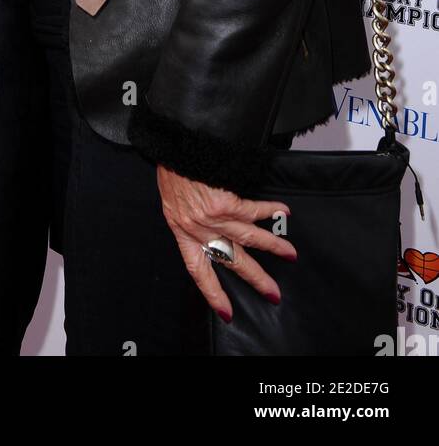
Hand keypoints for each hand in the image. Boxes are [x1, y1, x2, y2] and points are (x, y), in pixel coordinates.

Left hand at [156, 165, 295, 320]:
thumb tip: (207, 229)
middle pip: (232, 261)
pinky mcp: (225, 202)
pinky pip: (253, 211)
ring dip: (273, 246)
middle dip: (255, 278)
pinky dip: (270, 210)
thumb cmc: (170, 169)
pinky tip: (283, 212)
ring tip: (290, 253)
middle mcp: (198, 229)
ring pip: (249, 239)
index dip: (213, 292)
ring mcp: (213, 217)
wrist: (171, 147)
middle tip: (273, 293)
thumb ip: (187, 219)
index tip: (226, 312)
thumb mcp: (171, 200)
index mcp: (181, 231)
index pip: (198, 270)